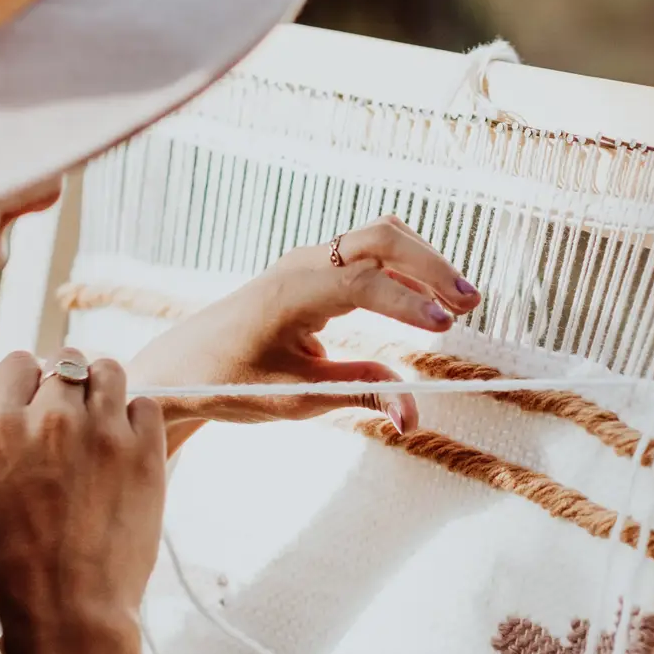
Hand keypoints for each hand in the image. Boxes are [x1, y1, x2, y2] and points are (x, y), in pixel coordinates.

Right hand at [0, 348, 165, 639]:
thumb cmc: (22, 567)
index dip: (32, 379)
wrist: (68, 610)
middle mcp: (50, 418)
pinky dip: (139, 418)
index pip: (19, 363)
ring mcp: (101, 430)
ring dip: (107, 390)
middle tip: (78, 418)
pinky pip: (147, 403)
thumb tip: (34, 416)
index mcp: (0, 429)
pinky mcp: (144, 449)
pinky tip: (130, 449)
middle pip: (69, 362)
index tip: (40, 397)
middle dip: (72, 384)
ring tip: (106, 426)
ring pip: (110, 370)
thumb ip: (15, 443)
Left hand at [128, 215, 479, 441]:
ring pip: (379, 238)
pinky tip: (427, 300)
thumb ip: (359, 394)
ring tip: (457, 304)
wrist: (184, 364)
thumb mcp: (296, 398)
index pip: (365, 281)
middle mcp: (304, 264)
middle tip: (469, 303)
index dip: (409, 301)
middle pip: (381, 239)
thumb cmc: (231, 381)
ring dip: (422, 263)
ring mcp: (311, 261)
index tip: (445, 327)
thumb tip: (413, 415)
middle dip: (431, 266)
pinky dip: (404, 268)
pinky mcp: (316, 269)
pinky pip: (369, 252)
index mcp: (294, 292)